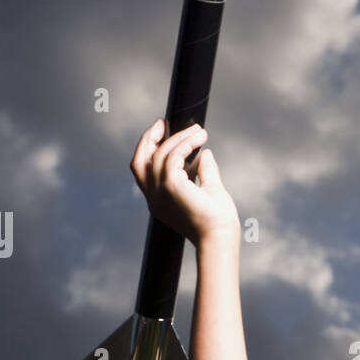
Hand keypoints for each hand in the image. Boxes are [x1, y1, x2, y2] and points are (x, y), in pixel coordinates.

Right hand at [130, 118, 240, 245]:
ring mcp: (160, 193)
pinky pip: (174, 155)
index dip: (149, 149)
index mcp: (159, 201)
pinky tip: (200, 139)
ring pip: (160, 154)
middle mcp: (154, 198)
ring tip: (199, 132)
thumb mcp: (209, 190)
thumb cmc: (217, 221)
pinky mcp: (171, 186)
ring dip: (179, 138)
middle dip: (148, 139)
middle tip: (163, 123)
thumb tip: (205, 153)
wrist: (220, 237)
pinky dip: (186, 143)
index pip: (144, 170)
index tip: (163, 132)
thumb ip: (205, 171)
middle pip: (138, 161)